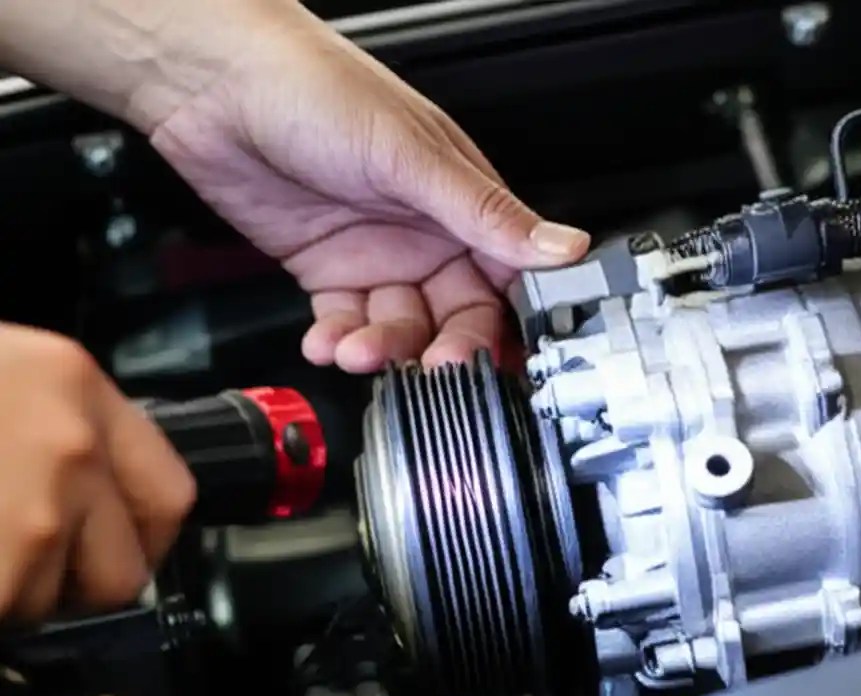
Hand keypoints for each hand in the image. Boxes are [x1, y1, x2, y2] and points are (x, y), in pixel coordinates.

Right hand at [0, 324, 194, 620]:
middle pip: (124, 571)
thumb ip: (68, 425)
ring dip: (15, 593)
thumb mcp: (13, 372)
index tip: (113, 550)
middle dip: (78, 585)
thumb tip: (100, 493)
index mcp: (79, 385)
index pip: (170, 493)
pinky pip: (7, 614)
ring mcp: (31, 511)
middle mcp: (73, 447)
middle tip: (30, 564)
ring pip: (48, 602)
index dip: (146, 539)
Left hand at [144, 8, 588, 372]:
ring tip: (358, 350)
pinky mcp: (325, 269)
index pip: (506, 277)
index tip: (496, 359)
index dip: (505, 322)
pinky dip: (337, 341)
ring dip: (384, 348)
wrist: (216, 85)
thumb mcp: (413, 157)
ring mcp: (376, 252)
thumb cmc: (318, 89)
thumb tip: (564, 246)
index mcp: (462, 201)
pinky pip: (345, 322)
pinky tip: (326, 343)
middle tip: (430, 366)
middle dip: (444, 347)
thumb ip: (485, 214)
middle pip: (455, 314)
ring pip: (400, 325)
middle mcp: (425, 231)